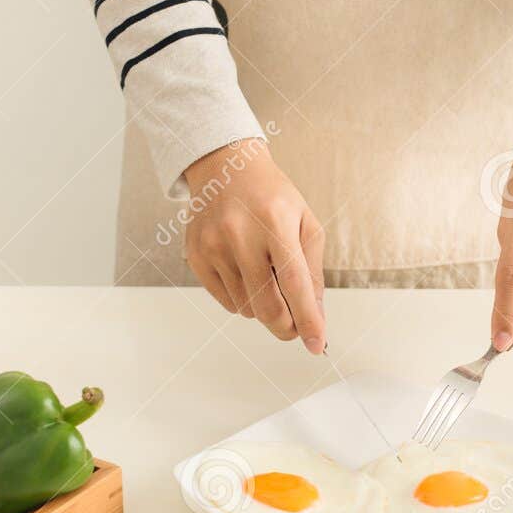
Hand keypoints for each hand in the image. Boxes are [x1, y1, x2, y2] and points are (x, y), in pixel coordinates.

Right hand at [182, 140, 325, 352]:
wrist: (226, 168)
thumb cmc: (272, 198)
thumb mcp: (305, 224)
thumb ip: (312, 272)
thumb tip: (314, 318)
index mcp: (275, 222)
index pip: (294, 283)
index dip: (307, 320)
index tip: (316, 344)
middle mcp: (239, 234)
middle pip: (267, 305)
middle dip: (286, 326)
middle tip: (296, 327)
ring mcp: (213, 246)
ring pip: (247, 308)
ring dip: (264, 308)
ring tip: (267, 278)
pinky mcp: (196, 257)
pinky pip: (227, 302)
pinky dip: (244, 300)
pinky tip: (247, 273)